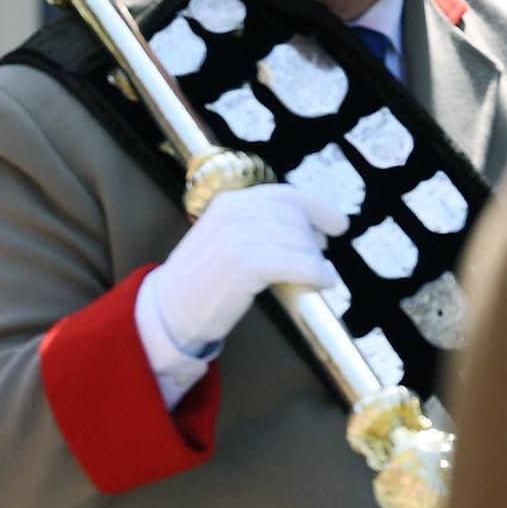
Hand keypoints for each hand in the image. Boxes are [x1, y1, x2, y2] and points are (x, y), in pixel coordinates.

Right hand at [140, 185, 347, 355]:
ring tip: (321, 277)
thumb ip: (254, 228)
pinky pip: (295, 263)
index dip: (317, 207)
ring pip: (298, 241)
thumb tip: (307, 233)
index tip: (339, 223)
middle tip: (323, 261)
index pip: (283, 195)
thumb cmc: (200, 284)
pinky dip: (316, 273)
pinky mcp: (242, 264)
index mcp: (228, 203)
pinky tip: (323, 282)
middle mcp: (232, 213)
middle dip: (316, 240)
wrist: (167, 312)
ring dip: (317, 261)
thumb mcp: (221, 241)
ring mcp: (236, 237)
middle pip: (295, 218)